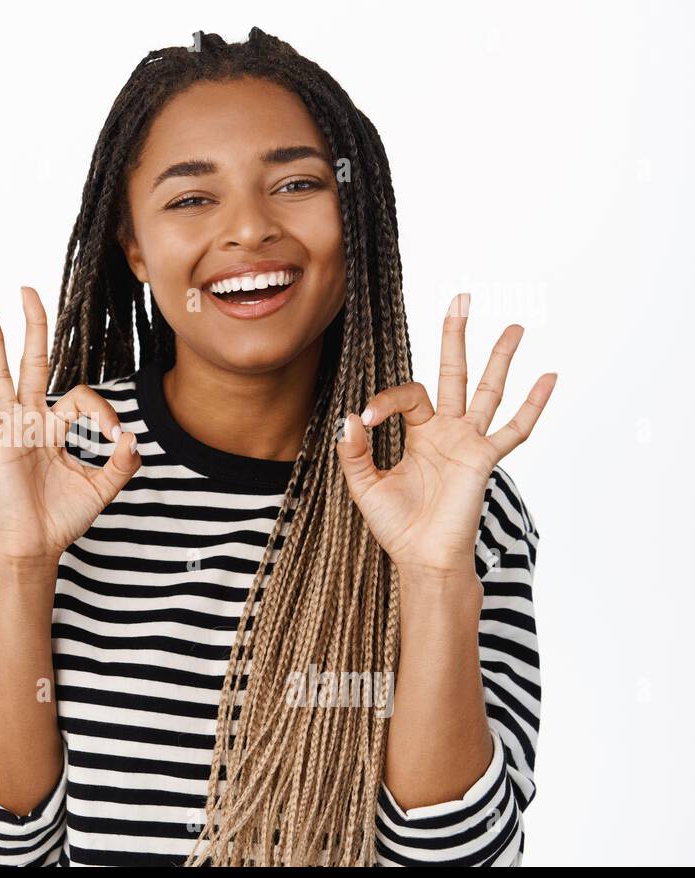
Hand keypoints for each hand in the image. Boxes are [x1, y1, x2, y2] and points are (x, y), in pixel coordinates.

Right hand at [0, 286, 141, 564]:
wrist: (36, 545)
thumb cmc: (63, 519)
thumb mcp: (103, 488)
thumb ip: (121, 462)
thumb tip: (131, 437)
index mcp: (56, 427)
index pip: (79, 395)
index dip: (102, 409)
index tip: (115, 437)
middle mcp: (31, 420)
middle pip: (33, 362)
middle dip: (33, 326)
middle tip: (29, 288)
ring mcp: (11, 428)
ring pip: (2, 375)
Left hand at [334, 292, 555, 580]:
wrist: (422, 559)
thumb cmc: (397, 525)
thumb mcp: (363, 485)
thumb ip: (354, 452)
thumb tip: (348, 418)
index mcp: (419, 433)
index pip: (406, 395)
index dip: (384, 401)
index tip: (366, 419)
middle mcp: (447, 431)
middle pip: (454, 373)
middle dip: (455, 337)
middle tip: (461, 298)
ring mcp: (469, 443)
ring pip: (487, 390)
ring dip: (498, 358)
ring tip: (512, 325)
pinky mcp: (484, 460)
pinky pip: (514, 429)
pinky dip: (533, 404)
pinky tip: (549, 377)